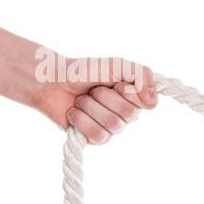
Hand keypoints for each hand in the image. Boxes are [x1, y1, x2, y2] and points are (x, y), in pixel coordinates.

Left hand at [35, 54, 158, 144]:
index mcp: (135, 97)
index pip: (148, 103)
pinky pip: (97, 135)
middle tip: (93, 90)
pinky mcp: (95, 139)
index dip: (128, 91)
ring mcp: (111, 128)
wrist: (50, 81)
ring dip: (90, 106)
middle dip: (104, 97)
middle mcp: (126, 114)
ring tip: (81, 100)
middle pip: (129, 114)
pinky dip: (81, 119)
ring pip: (112, 125)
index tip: (115, 82)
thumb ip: (142, 75)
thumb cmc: (83, 71)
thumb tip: (153, 101)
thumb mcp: (116, 64)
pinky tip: (74, 112)